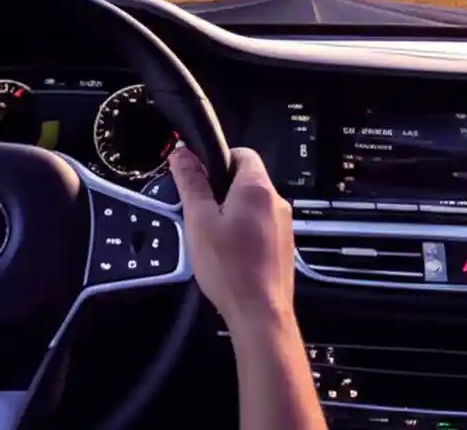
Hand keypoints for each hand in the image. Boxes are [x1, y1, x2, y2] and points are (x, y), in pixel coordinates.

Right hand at [170, 147, 295, 333]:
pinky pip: (261, 227)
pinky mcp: (283, 246)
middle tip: (200, 212)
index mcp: (257, 188)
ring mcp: (284, 225)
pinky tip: (229, 255)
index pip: (241, 153)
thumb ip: (191, 183)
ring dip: (232, 214)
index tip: (200, 176)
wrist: (259, 312)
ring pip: (253, 206)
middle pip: (246, 180)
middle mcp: (276, 202)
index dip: (218, 160)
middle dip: (221, 191)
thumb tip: (183, 155)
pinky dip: (244, 233)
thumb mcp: (199, 220)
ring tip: (213, 238)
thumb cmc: (230, 268)